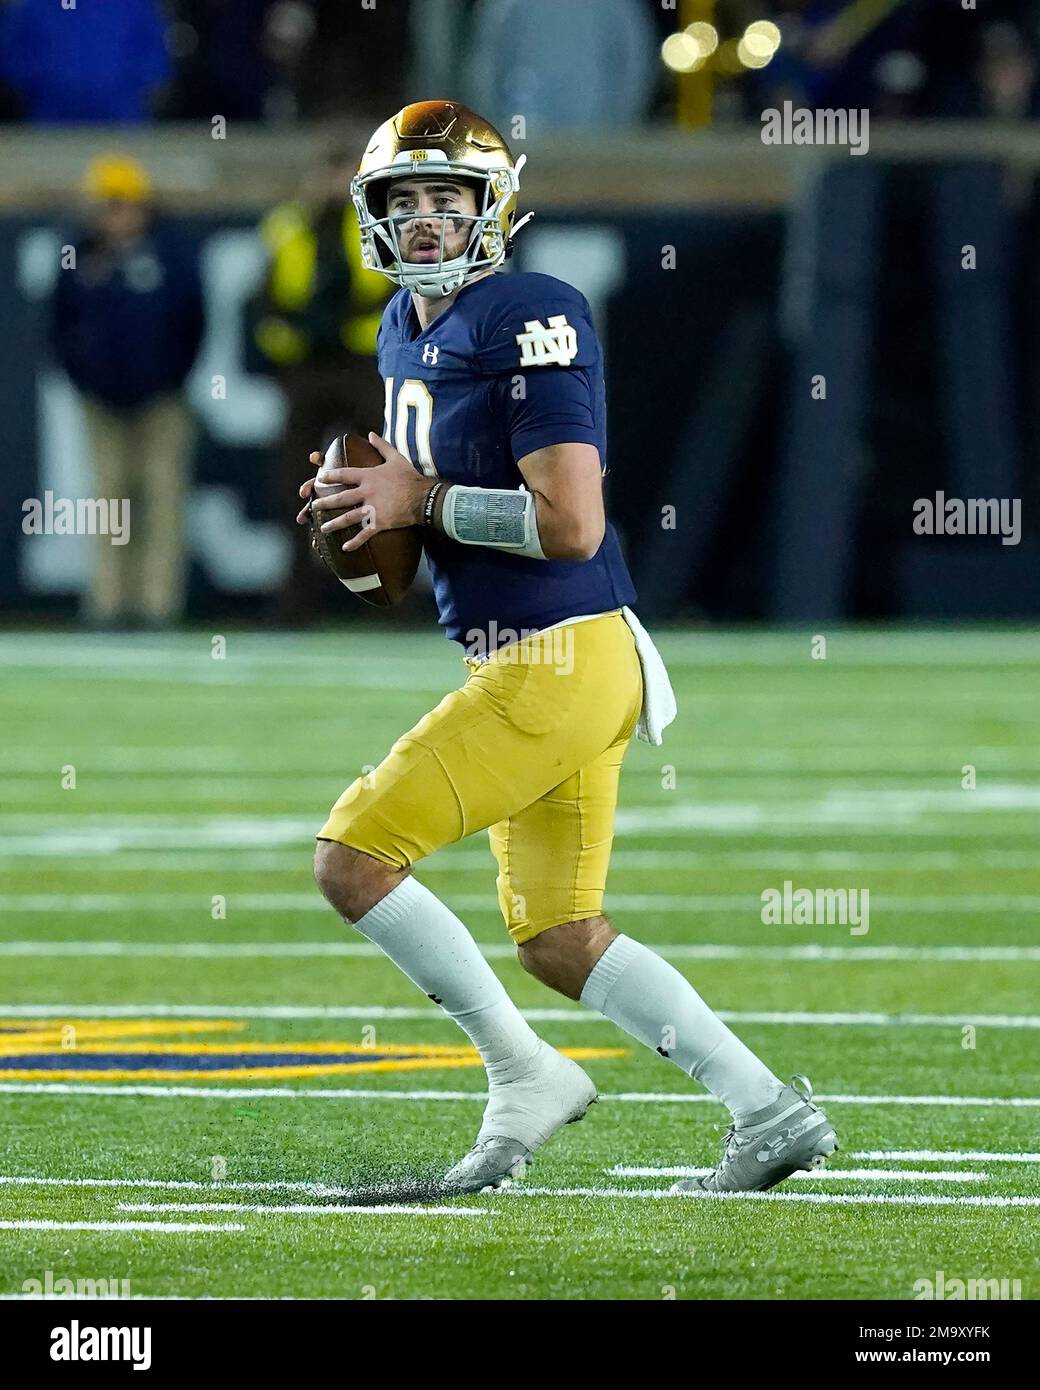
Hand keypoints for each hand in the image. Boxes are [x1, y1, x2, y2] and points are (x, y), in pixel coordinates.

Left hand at [296, 434, 433, 550]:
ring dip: (334, 523)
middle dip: (326, 502)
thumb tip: (371, 434)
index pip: (344, 474)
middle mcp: (367, 493)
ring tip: (322, 528)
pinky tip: (345, 548)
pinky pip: (364, 534)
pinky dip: (355, 542)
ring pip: (348, 517)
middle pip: (341, 498)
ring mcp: (372, 509)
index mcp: (369, 477)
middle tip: (314, 506)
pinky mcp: (380, 523)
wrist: (423, 497)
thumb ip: (381, 446)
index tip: (320, 478)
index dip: (330, 476)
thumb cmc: (410, 477)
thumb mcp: (396, 458)